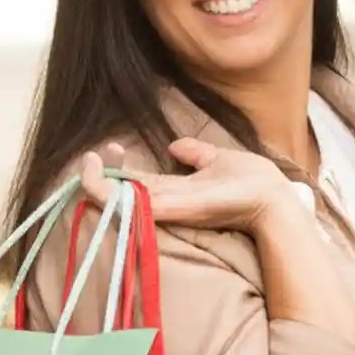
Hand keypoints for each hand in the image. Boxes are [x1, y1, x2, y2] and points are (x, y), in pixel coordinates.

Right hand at [79, 138, 298, 234]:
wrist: (270, 198)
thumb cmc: (250, 182)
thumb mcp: (217, 159)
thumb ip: (195, 153)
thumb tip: (174, 145)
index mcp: (175, 190)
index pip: (137, 183)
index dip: (119, 168)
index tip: (110, 147)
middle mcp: (166, 201)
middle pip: (123, 193)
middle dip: (101, 176)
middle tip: (87, 157)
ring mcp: (166, 207)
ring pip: (119, 201)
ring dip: (97, 183)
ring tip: (84, 164)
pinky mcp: (168, 209)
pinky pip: (131, 205)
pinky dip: (110, 193)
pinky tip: (94, 179)